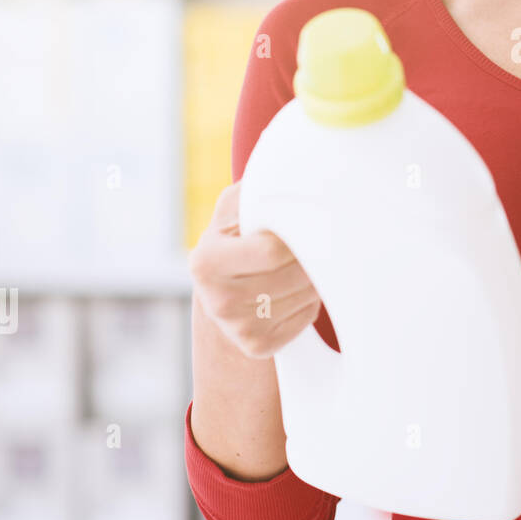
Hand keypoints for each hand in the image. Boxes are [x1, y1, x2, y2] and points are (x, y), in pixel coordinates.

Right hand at [187, 181, 323, 359]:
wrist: (225, 285)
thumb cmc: (239, 234)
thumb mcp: (237, 206)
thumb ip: (257, 191)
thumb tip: (295, 174)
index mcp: (206, 261)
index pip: (272, 251)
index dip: (296, 237)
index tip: (301, 227)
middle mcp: (216, 300)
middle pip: (293, 276)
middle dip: (309, 258)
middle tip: (311, 245)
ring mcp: (236, 328)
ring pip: (304, 297)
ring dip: (314, 278)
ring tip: (301, 265)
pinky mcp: (257, 345)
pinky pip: (304, 318)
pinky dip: (309, 301)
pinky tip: (294, 290)